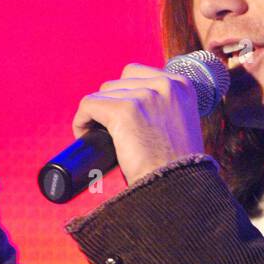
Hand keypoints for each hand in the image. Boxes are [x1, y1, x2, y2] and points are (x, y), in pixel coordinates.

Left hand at [71, 63, 204, 188]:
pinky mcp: (125, 110)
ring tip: (102, 139)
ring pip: (103, 94)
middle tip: (110, 132)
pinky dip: (81, 122)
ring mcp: (145, 96)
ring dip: (97, 115)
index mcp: (182, 86)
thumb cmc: (175, 168)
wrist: (175, 189)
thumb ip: (162, 108)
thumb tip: (128, 103)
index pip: (137, 74)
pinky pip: (89, 105)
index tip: (121, 119)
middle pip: (118, 82)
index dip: (123, 96)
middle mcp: (166, 85)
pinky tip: (86, 137)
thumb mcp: (179, 126)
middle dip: (110, 105)